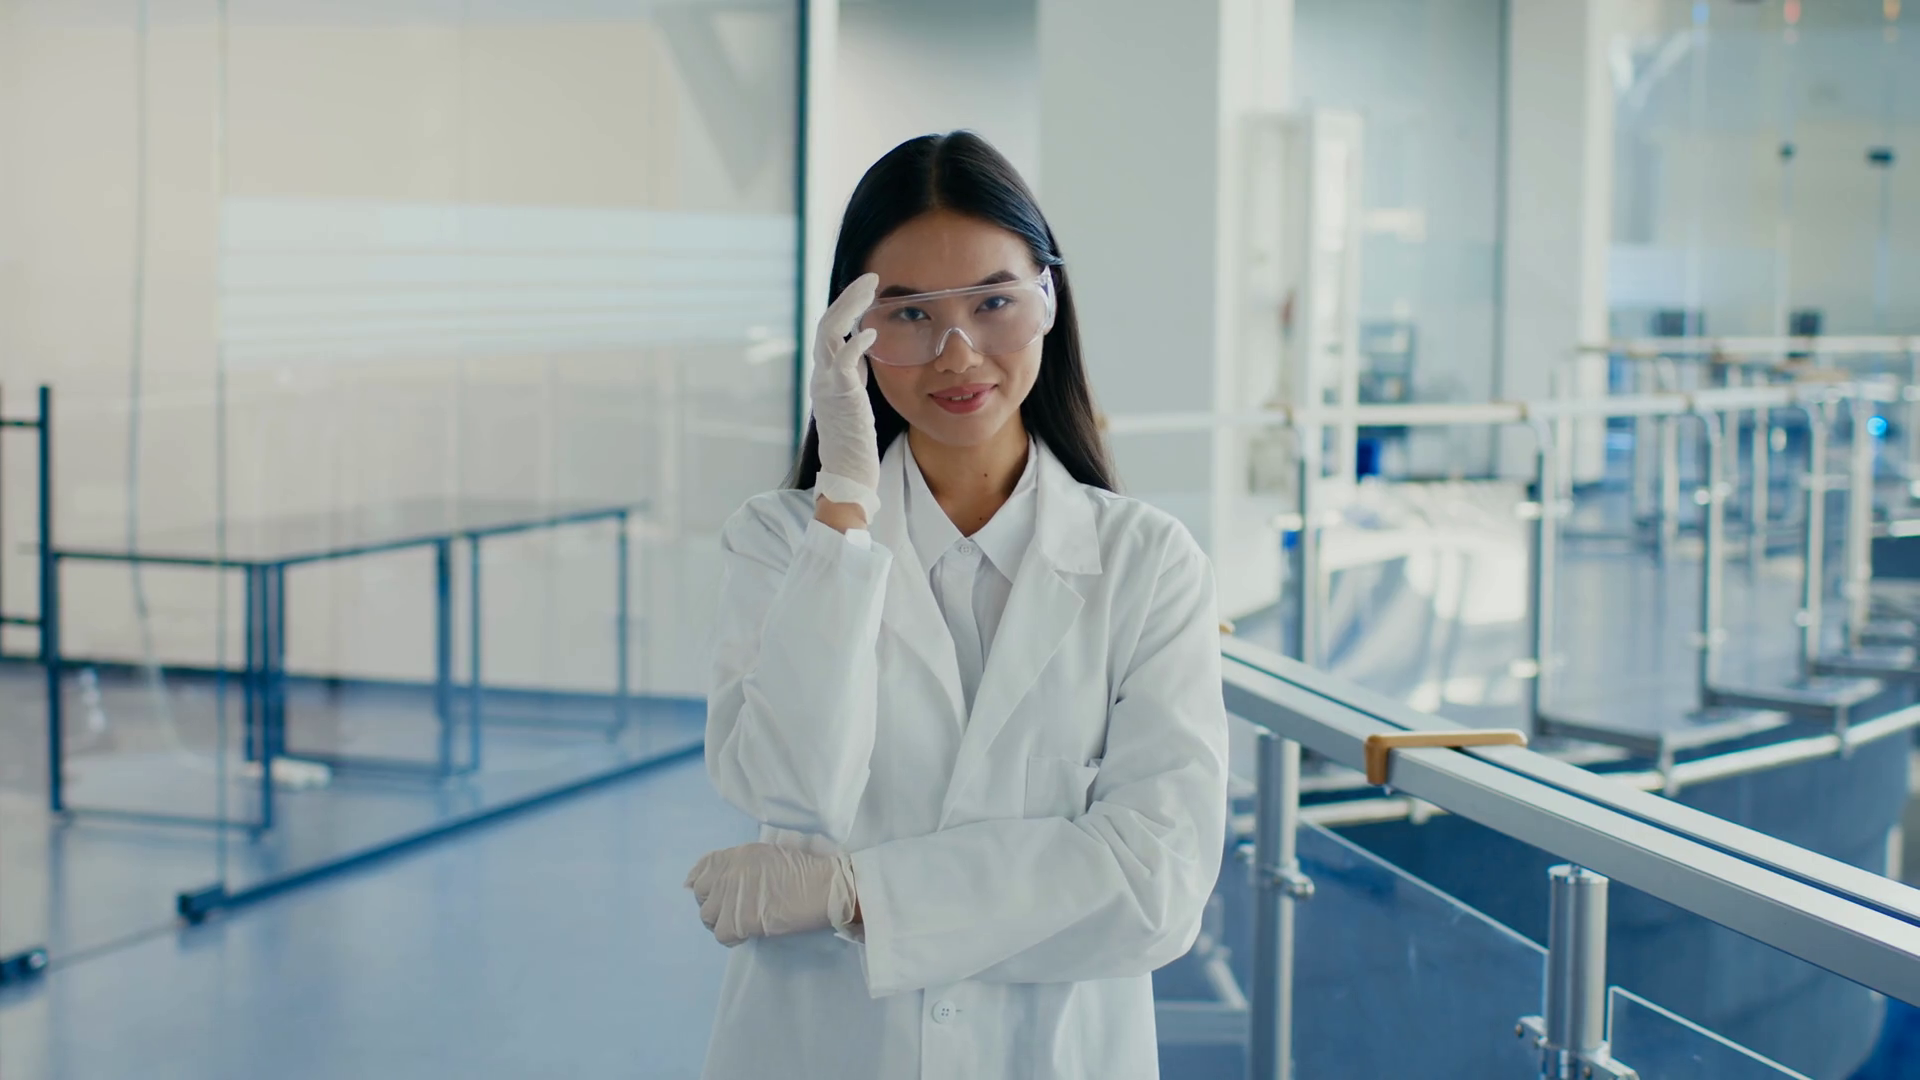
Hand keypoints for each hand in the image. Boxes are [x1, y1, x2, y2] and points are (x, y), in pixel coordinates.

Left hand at [685, 842, 858, 947]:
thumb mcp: (766, 856)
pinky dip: (732, 937)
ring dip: (721, 922)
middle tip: (731, 912)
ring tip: (740, 924)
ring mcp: (731, 896)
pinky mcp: (739, 920)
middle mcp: (727, 873)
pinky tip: (746, 934)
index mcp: (735, 855)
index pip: (702, 869)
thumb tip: (722, 880)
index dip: (705, 884)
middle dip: (713, 904)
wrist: (822, 888)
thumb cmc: (803, 871)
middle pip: (701, 894)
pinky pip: (721, 934)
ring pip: (707, 916)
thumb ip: (741, 865)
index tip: (714, 894)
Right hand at [809, 274, 881, 522]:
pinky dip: (856, 345)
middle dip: (849, 297)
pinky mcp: (841, 398)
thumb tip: (865, 350)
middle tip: (871, 277)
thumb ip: (856, 375)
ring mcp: (828, 386)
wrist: (847, 478)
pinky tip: (873, 333)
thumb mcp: (856, 401)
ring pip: (828, 334)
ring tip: (870, 289)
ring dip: (849, 308)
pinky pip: (843, 363)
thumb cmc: (856, 446)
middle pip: (827, 323)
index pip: (831, 330)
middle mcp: (821, 376)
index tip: (868, 288)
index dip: (847, 306)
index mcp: (826, 376)